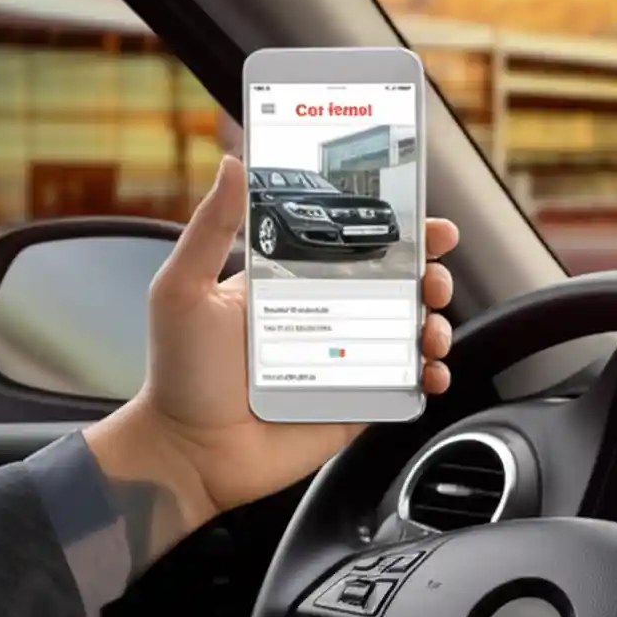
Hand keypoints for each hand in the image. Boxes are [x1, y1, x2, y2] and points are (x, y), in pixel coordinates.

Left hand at [85, 155, 458, 575]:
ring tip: (431, 333)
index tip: (432, 226)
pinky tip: (430, 373)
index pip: (361, 245)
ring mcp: (349, 361)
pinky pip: (409, 385)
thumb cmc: (179, 371)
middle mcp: (331, 317)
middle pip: (402, 286)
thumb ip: (211, 227)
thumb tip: (234, 163)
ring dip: (437, 325)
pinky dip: (432, 376)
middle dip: (432, 277)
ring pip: (414, 333)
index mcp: (298, 283)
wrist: (188, 453)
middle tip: (433, 281)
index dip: (404, 232)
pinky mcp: (360, 403)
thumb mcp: (183, 289)